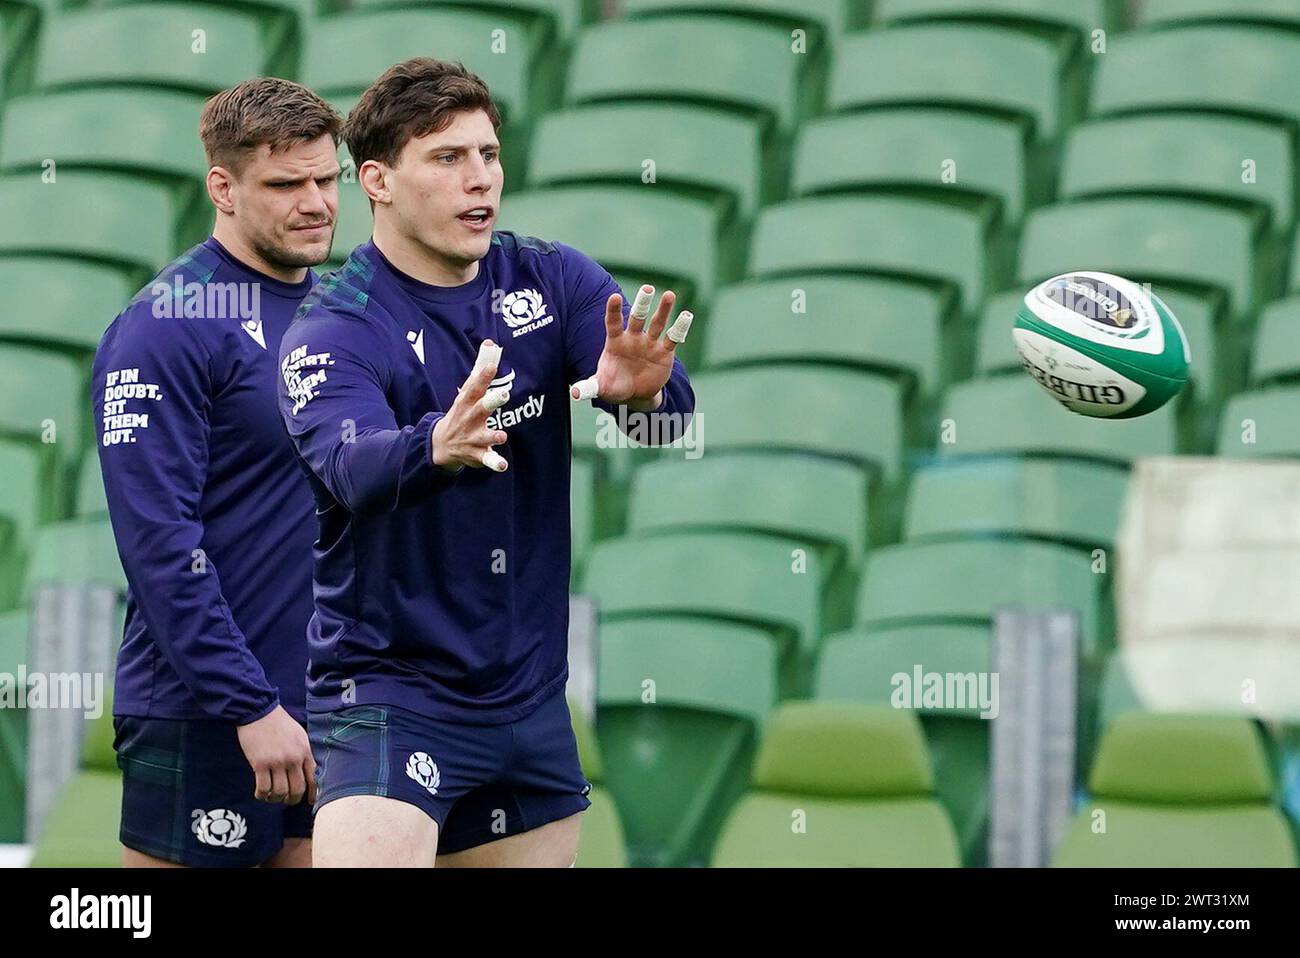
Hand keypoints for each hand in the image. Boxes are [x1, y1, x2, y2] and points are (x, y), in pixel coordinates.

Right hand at [236, 704, 315, 804]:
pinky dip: (262, 795)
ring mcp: (277, 762)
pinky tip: (261, 794)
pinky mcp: (260, 764)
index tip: (309, 801)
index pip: (314, 778)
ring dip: (276, 799)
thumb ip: (304, 753)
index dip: (312, 793)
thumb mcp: (299, 735)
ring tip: (272, 797)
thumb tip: (308, 772)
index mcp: (305, 750)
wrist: (259, 711)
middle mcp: (293, 758)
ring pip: (280, 792)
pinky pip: (264, 788)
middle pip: (297, 789)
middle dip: (293, 799)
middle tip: (287, 800)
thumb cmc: (279, 722)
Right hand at [431, 339, 510, 472]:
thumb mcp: (467, 393)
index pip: (475, 386)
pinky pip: (486, 459)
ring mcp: (472, 437)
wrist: (441, 445)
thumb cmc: (461, 413)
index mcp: (467, 401)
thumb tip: (490, 344)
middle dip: (492, 401)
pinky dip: (494, 462)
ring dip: (493, 435)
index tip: (491, 365)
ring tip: (502, 435)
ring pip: (483, 436)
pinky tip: (502, 465)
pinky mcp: (476, 453)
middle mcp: (469, 418)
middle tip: (504, 395)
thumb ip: (480, 371)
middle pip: (481, 408)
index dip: (483, 376)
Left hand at [570, 286, 693, 409]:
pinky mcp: (665, 352)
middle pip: (638, 317)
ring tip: (669, 295)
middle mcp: (633, 338)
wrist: (635, 394)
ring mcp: (650, 343)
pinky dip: (680, 328)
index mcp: (615, 341)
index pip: (613, 322)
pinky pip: (673, 338)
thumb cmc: (614, 385)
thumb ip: (588, 387)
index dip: (614, 310)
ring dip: (664, 309)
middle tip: (647, 288)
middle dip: (642, 303)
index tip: (614, 296)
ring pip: (657, 323)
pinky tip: (687, 315)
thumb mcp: (601, 387)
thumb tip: (573, 393)